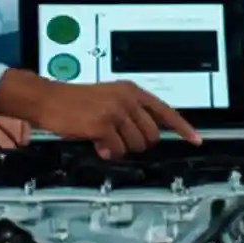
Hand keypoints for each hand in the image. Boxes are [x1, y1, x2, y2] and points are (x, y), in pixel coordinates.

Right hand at [0, 69, 200, 158]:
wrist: (47, 99)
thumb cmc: (74, 101)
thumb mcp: (107, 99)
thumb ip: (128, 115)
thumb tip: (143, 138)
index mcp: (130, 90)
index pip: (165, 110)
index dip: (183, 127)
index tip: (196, 139)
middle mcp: (127, 98)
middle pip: (152, 134)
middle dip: (138, 144)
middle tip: (119, 140)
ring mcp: (116, 111)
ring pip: (136, 145)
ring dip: (121, 148)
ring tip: (104, 139)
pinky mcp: (103, 124)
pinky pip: (117, 150)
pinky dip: (107, 152)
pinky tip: (97, 144)